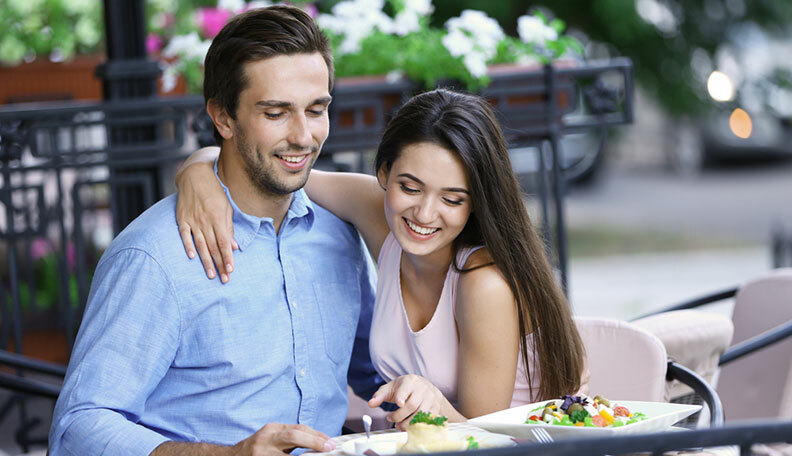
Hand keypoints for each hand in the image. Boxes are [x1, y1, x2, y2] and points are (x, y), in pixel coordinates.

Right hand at [175, 160, 236, 282]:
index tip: (231, 270)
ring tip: (211, 275)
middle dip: (219, 264)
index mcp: (218, 218)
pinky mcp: (182, 219)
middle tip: (224, 279)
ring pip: (200, 245)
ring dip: (206, 261)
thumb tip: (233, 247)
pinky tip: (192, 257)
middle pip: (213, 247)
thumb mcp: (226, 208)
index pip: (224, 243)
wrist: (195, 176)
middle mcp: (205, 221)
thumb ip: (228, 228)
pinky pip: (184, 235)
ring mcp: (192, 220)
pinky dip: (187, 246)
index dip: (227, 258)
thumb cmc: (215, 192)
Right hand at [233, 423, 335, 455]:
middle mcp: (266, 439)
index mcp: (272, 429)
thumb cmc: (257, 449)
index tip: (330, 443)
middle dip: (314, 441)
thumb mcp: (272, 438)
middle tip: (329, 448)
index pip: (298, 429)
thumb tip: (318, 444)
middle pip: (293, 436)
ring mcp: (262, 454)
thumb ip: (291, 439)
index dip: (316, 435)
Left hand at [367, 374, 460, 429]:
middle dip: (399, 416)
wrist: (424, 387)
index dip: (402, 396)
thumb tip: (371, 403)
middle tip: (390, 419)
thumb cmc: (404, 388)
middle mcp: (423, 389)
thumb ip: (380, 395)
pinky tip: (409, 427)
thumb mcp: (391, 388)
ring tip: (399, 425)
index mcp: (410, 381)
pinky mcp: (435, 408)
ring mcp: (431, 398)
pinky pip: (428, 420)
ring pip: (421, 414)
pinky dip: (417, 426)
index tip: (398, 403)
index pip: (406, 389)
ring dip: (408, 423)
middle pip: (411, 405)